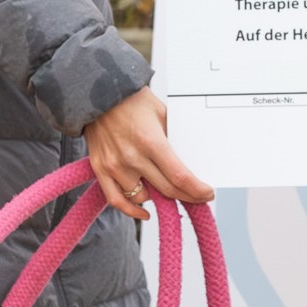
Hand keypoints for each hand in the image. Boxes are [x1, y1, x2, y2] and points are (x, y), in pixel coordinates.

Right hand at [83, 85, 211, 220]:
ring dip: (159, 196)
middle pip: (166, 190)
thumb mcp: (162, 114)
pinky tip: (144, 213)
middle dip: (188, 196)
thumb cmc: (133, 101)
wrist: (99, 94)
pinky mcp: (100, 169)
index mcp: (151, 141)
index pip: (179, 176)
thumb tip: (190, 160)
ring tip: (167, 188)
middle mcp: (132, 157)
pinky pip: (116, 200)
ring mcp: (114, 165)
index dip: (197, 190)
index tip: (207, 194)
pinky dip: (131, 211)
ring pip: (143, 197)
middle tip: (198, 197)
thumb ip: (174, 138)